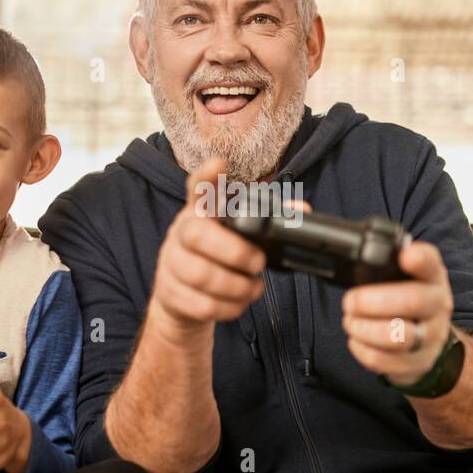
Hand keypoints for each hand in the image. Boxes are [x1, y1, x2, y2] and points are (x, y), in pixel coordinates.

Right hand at [148, 156, 266, 340]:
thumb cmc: (218, 257)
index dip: (206, 176)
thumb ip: (270, 220)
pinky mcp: (170, 293)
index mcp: (201, 213)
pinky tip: (238, 302)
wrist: (182, 296)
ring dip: (235, 286)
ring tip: (253, 287)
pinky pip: (201, 304)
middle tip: (258, 262)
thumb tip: (301, 209)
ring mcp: (171, 263)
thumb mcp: (239, 235)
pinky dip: (227, 308)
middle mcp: (181, 232)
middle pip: (196, 234)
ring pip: (200, 275)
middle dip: (234, 251)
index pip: (198, 188)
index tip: (218, 164)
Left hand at [341, 241, 453, 386]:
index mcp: (431, 276)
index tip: (406, 256)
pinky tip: (356, 339)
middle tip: (349, 301)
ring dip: (364, 329)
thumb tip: (330, 236)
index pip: (430, 262)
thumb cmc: (405, 300)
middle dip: (371, 301)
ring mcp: (431, 336)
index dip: (419, 259)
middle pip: (412, 301)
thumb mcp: (402, 276)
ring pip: (397, 336)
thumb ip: (380, 261)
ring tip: (351, 321)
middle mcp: (438, 304)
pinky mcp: (418, 362)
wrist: (429, 341)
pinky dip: (363, 350)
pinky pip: (386, 361)